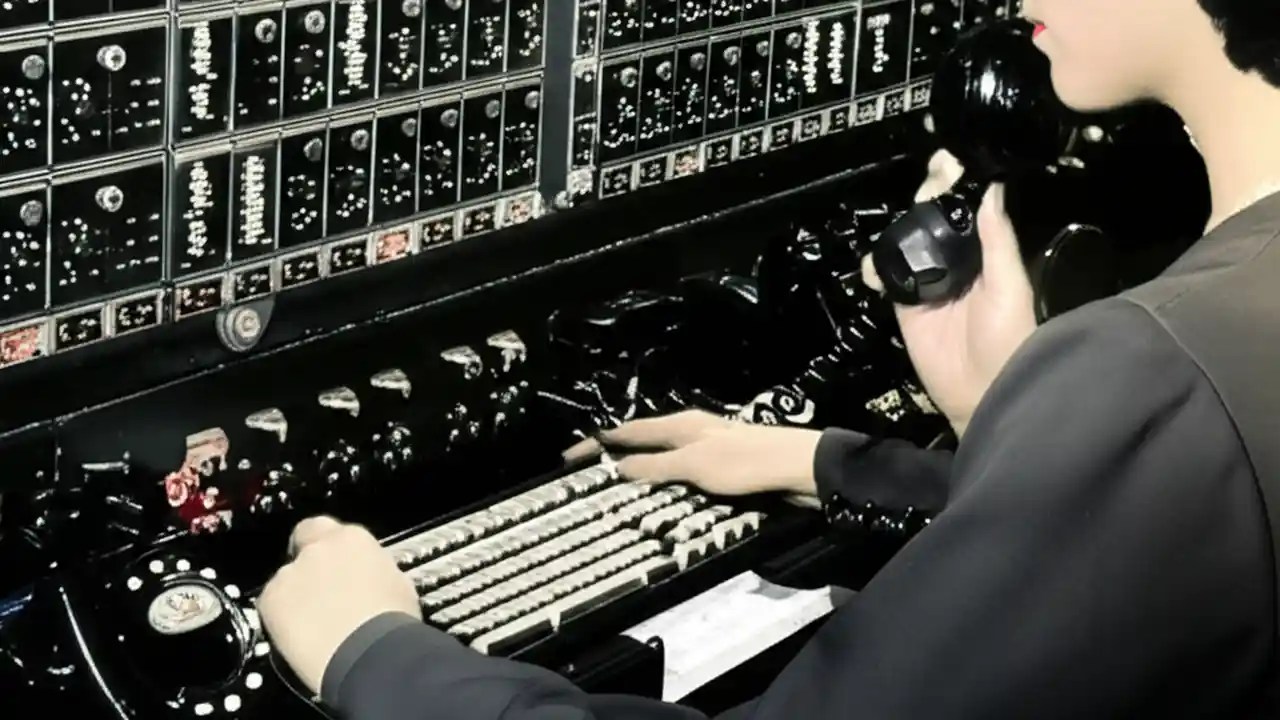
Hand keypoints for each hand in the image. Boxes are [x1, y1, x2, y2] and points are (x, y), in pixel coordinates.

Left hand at [258, 516, 419, 694]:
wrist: (369, 655)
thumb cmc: (391, 624)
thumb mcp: (396, 583)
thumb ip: (373, 570)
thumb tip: (369, 578)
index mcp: (352, 539)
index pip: (326, 528)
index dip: (326, 547)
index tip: (332, 564)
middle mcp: (318, 549)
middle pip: (303, 550)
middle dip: (311, 570)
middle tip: (325, 597)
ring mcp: (291, 573)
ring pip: (286, 579)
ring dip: (297, 595)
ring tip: (315, 625)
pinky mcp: (271, 600)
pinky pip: (270, 604)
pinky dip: (280, 618)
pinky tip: (302, 636)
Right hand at [563, 410, 822, 496]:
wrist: (797, 470)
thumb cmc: (746, 463)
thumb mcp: (695, 466)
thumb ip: (657, 467)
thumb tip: (619, 467)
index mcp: (680, 424)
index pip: (628, 431)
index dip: (598, 443)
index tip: (568, 456)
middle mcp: (690, 431)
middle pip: (642, 441)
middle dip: (613, 454)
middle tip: (586, 474)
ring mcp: (706, 448)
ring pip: (660, 458)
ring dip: (637, 470)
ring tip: (613, 488)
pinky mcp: (721, 468)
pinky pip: (679, 474)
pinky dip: (661, 482)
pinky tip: (659, 497)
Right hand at [863, 150, 1037, 437]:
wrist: (983, 393)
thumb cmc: (1007, 338)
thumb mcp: (1009, 285)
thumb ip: (997, 239)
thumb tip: (992, 188)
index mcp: (985, 256)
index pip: (966, 212)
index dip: (957, 187)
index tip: (947, 163)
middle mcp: (955, 264)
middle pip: (932, 221)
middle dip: (927, 197)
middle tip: (928, 180)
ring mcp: (927, 283)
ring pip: (906, 243)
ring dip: (898, 228)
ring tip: (899, 219)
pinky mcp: (904, 305)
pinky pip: (885, 277)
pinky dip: (875, 267)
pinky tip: (876, 263)